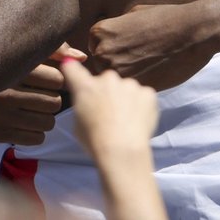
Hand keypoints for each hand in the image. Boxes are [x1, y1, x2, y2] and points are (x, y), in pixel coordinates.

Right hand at [0, 42, 84, 145]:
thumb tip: (81, 58)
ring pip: (48, 122)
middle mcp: (3, 93)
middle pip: (55, 102)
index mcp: (11, 69)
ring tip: (35, 107)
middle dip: (53, 99)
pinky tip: (26, 120)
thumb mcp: (21, 52)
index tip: (50, 78)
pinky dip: (37, 131)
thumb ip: (52, 50)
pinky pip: (36, 138)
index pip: (57, 79)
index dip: (58, 79)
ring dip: (46, 116)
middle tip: (42, 94)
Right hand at [60, 59, 167, 219]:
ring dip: (125, 98)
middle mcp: (106, 79)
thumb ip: (84, 106)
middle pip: (106, 80)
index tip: (73, 70)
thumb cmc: (95, 141)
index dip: (72, 68)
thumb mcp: (78, 123)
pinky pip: (143, 96)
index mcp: (85, 87)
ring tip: (127, 121)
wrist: (122, 150)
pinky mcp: (147, 93)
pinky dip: (142, 105)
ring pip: (126, 88)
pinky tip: (139, 121)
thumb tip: (92, 104)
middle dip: (107, 91)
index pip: (73, 68)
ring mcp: (129, 84)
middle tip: (110, 113)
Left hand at [88, 4, 217, 90]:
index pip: (94, 48)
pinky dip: (142, 83)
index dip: (111, 49)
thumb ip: (115, 29)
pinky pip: (132, 89)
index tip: (127, 47)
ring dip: (129, 75)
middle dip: (118, 64)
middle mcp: (103, 52)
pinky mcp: (135, 86)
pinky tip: (156, 72)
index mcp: (100, 32)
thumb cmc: (165, 18)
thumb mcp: (132, 14)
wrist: (192, 32)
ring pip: (116, 81)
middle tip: (139, 59)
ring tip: (148, 65)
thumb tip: (108, 41)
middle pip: (102, 66)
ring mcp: (118, 72)